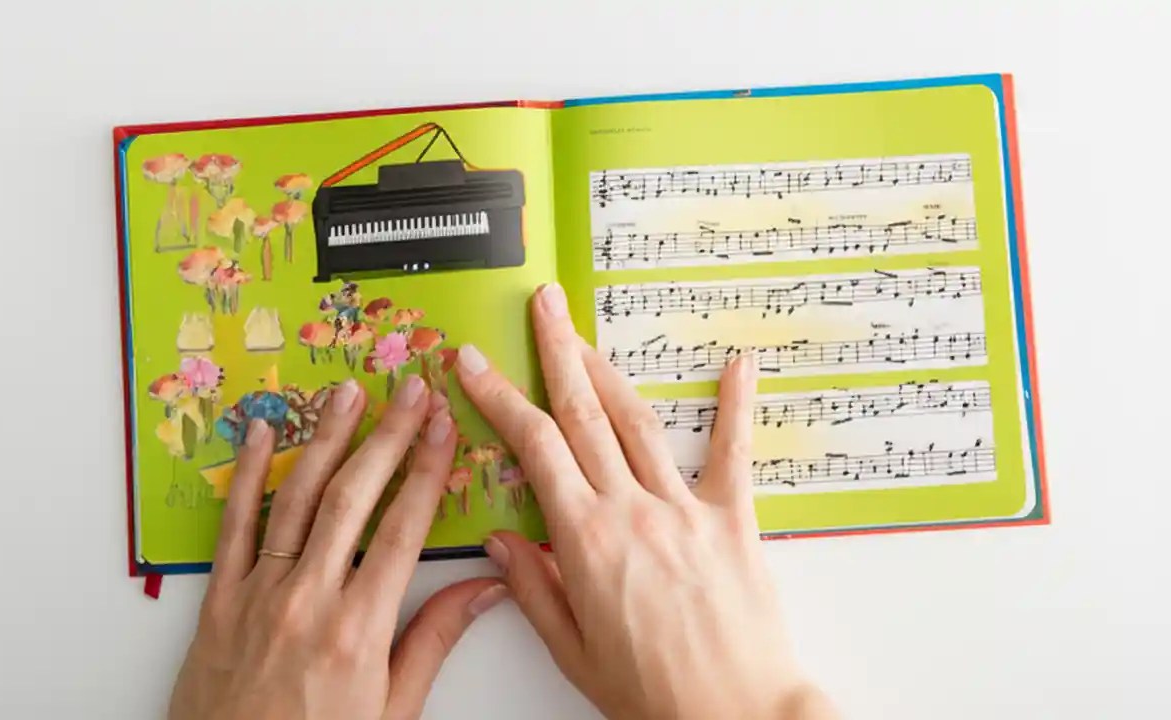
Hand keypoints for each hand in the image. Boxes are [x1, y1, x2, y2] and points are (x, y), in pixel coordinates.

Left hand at [169, 376, 507, 719]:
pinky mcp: (217, 602)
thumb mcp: (391, 712)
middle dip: (386, 436)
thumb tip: (485, 589)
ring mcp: (258, 596)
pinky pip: (233, 526)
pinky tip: (263, 436)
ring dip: (326, 439)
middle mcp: (308, 600)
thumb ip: (433, 642)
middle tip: (409, 390)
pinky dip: (247, 476)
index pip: (403, 529)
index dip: (426, 469)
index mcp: (358, 629)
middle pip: (352, 498)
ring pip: (295, 499)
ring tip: (346, 393)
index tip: (443, 425)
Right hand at [455, 283, 836, 719]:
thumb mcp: (573, 650)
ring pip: (638, 421)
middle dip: (556, 352)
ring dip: (608, 368)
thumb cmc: (653, 693)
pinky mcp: (732, 520)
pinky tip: (738, 365)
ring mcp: (685, 509)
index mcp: (586, 541)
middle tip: (542, 305)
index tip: (475, 364)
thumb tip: (503, 541)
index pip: (534, 448)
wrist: (736, 715)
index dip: (501, 397)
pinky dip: (734, 406)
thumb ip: (534, 588)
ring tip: (587, 330)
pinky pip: (732, 453)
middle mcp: (633, 510)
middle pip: (583, 414)